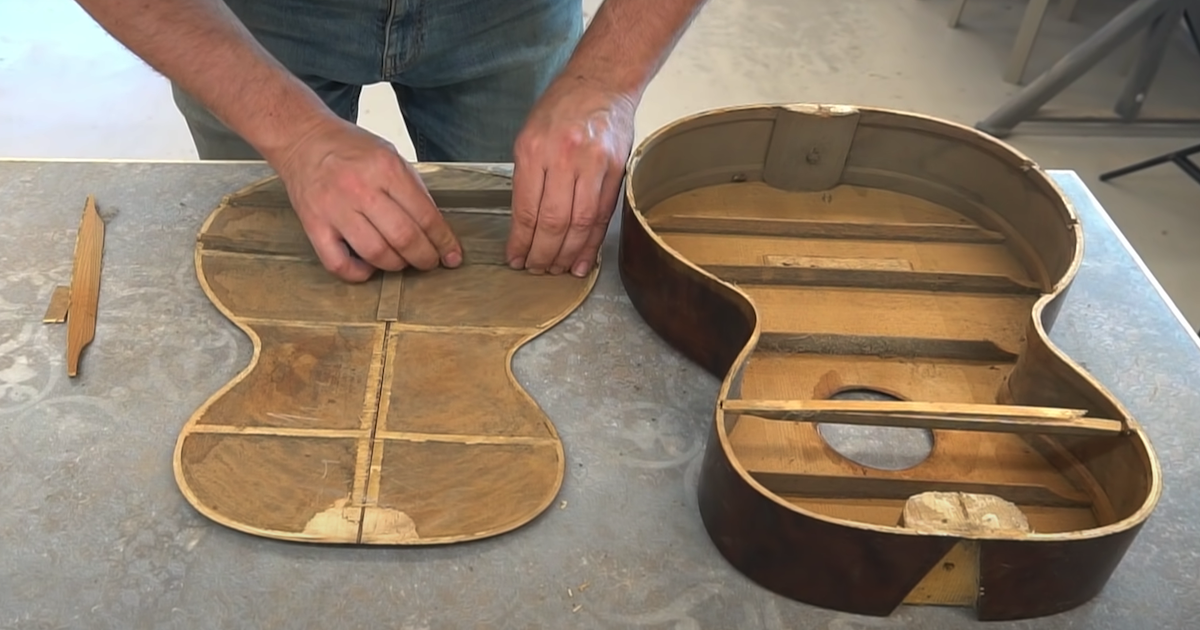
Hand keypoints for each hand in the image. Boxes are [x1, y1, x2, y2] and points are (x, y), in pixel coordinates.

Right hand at [271, 117, 462, 281]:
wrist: (302, 138)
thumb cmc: (348, 148)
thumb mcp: (389, 155)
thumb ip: (412, 188)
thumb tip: (434, 227)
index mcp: (385, 168)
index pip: (425, 215)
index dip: (443, 241)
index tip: (451, 255)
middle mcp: (360, 189)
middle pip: (403, 238)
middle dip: (425, 257)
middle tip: (430, 261)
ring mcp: (335, 208)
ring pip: (375, 253)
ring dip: (396, 265)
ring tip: (401, 261)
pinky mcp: (314, 224)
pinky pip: (338, 263)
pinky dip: (359, 273)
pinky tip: (369, 267)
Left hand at [507, 75, 635, 276]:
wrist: (601, 83)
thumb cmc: (561, 109)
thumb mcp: (529, 136)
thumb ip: (527, 178)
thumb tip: (525, 226)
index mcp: (534, 150)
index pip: (526, 210)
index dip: (521, 242)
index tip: (515, 259)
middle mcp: (564, 158)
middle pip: (554, 222)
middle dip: (543, 254)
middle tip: (536, 270)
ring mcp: (593, 165)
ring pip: (580, 224)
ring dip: (568, 254)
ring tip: (558, 270)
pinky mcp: (615, 171)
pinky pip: (602, 216)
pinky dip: (592, 242)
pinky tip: (583, 260)